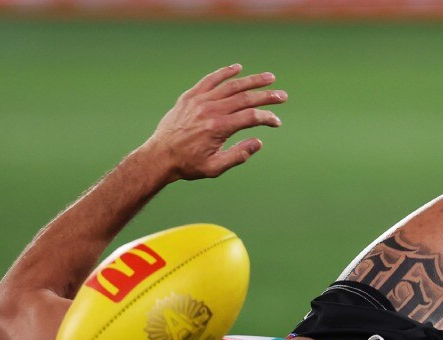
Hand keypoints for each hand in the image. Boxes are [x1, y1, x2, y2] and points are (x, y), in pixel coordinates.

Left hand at [142, 64, 287, 181]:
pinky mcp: (190, 97)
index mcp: (218, 128)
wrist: (159, 156)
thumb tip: (258, 142)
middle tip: (283, 95)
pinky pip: (209, 80)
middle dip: (266, 96)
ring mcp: (199, 101)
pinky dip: (224, 73)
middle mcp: (210, 111)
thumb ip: (238, 155)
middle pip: (244, 98)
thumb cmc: (188, 164)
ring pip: (230, 86)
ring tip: (269, 77)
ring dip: (251, 80)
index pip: (250, 117)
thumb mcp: (215, 168)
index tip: (276, 122)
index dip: (267, 117)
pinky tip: (238, 68)